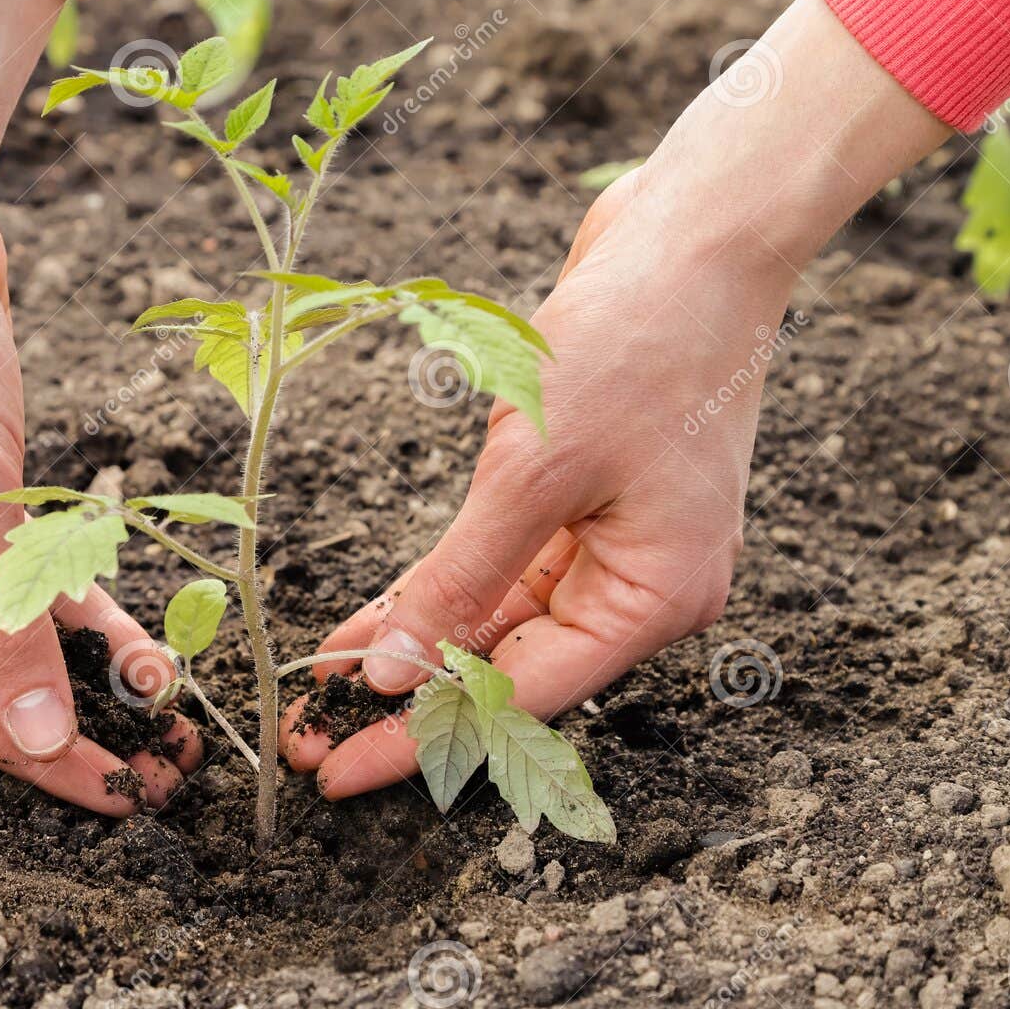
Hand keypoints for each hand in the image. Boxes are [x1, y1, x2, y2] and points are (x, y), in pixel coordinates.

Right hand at [0, 0, 198, 814]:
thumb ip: (7, 618)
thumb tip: (40, 735)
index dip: (35, 751)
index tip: (118, 794)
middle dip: (67, 716)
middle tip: (162, 765)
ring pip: (2, 631)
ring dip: (82, 668)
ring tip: (170, 717)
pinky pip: (15, 577)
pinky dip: (73, 604)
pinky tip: (138, 649)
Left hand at [280, 0, 948, 798]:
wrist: (694, 235)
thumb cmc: (638, 344)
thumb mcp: (533, 471)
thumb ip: (459, 580)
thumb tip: (388, 671)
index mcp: (656, 597)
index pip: (522, 696)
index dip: (424, 737)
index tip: (341, 773)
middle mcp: (642, 585)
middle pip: (511, 668)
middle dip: (412, 697)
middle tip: (315, 737)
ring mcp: (616, 541)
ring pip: (500, 620)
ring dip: (417, 644)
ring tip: (324, 682)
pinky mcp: (587, 498)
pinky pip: (504, 566)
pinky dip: (440, 588)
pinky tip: (373, 616)